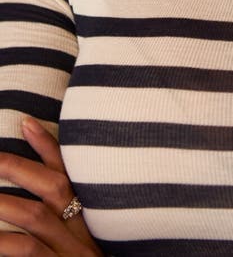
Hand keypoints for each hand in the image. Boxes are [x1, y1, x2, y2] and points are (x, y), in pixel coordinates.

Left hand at [0, 117, 102, 254]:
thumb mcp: (81, 243)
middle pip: (54, 187)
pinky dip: (5, 242)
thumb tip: (38, 201)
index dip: (49, 146)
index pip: (70, 173)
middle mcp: (83, 229)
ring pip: (36, 216)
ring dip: (5, 203)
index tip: (27, 122)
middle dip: (19, 168)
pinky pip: (28, 251)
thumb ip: (66, 220)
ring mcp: (70, 251)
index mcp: (90, 217)